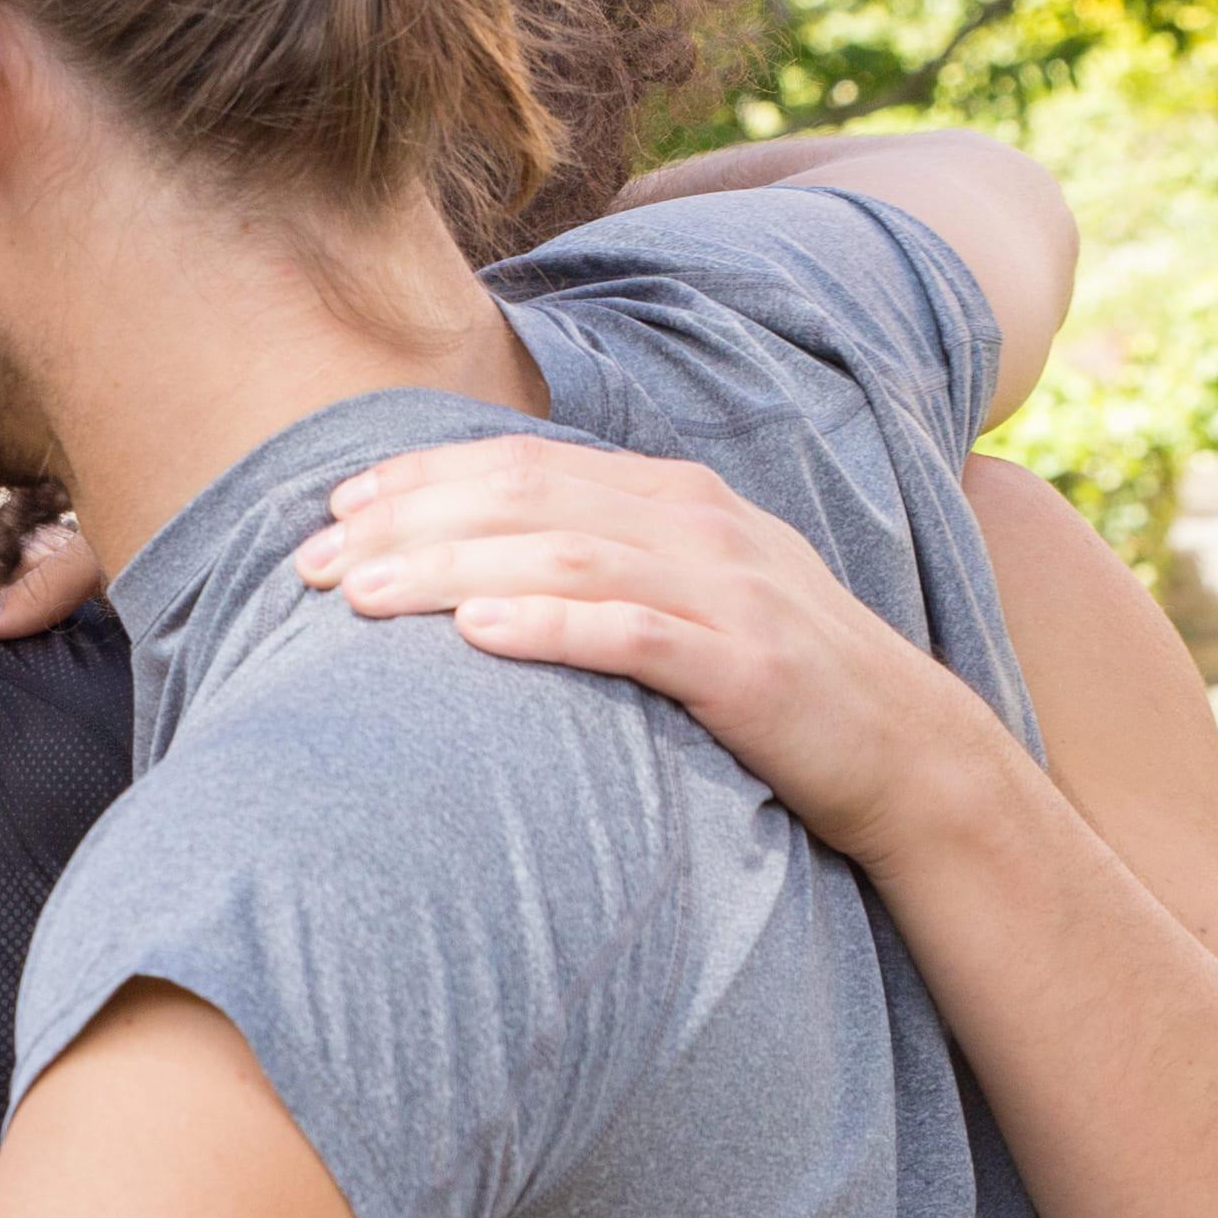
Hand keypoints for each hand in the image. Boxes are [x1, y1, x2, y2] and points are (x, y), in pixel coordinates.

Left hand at [300, 440, 1011, 868]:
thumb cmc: (772, 685)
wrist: (908, 755)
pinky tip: (476, 631)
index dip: (419, 477)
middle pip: (525, 497)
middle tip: (309, 559)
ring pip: (562, 555)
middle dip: (406, 521)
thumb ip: (597, 565)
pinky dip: (550, 625)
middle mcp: (696, 525)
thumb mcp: (684, 599)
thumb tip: (472, 571)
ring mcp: (726, 590)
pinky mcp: (747, 667)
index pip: (521, 462)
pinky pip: (634, 635)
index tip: (330, 505)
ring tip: (361, 595)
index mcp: (672, 497)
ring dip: (449, 568)